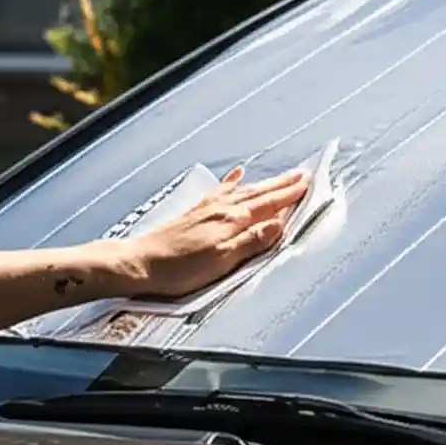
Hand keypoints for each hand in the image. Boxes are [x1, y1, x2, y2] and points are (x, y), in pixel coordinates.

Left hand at [110, 166, 309, 297]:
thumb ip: (252, 241)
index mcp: (232, 222)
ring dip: (264, 183)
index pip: (269, 205)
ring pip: (243, 191)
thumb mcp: (222, 260)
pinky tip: (236, 176)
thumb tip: (279, 225)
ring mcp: (207, 209)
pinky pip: (221, 191)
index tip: (307, 185)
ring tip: (280, 176)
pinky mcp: (195, 214)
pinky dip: (232, 182)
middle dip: (282, 185)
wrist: (138, 264)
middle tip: (302, 175)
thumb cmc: (179, 269)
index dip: (289, 195)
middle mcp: (221, 210)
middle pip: (258, 193)